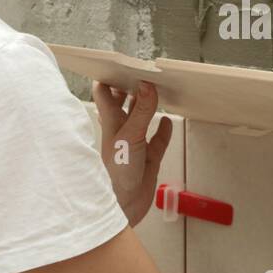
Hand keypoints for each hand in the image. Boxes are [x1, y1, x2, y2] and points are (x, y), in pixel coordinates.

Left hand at [91, 80, 172, 226]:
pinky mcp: (148, 159)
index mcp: (110, 123)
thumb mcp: (129, 137)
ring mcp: (134, 145)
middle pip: (123, 104)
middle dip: (129, 89)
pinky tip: (168, 122)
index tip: (119, 64)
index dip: (109, 78)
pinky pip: (158, 141)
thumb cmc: (115, 174)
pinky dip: (164, 130)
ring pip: (141, 120)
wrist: (120, 208)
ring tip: (155, 91)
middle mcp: (121, 132)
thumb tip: (147, 86)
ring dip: (147, 107)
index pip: (104, 94)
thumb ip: (141, 112)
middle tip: (139, 73)